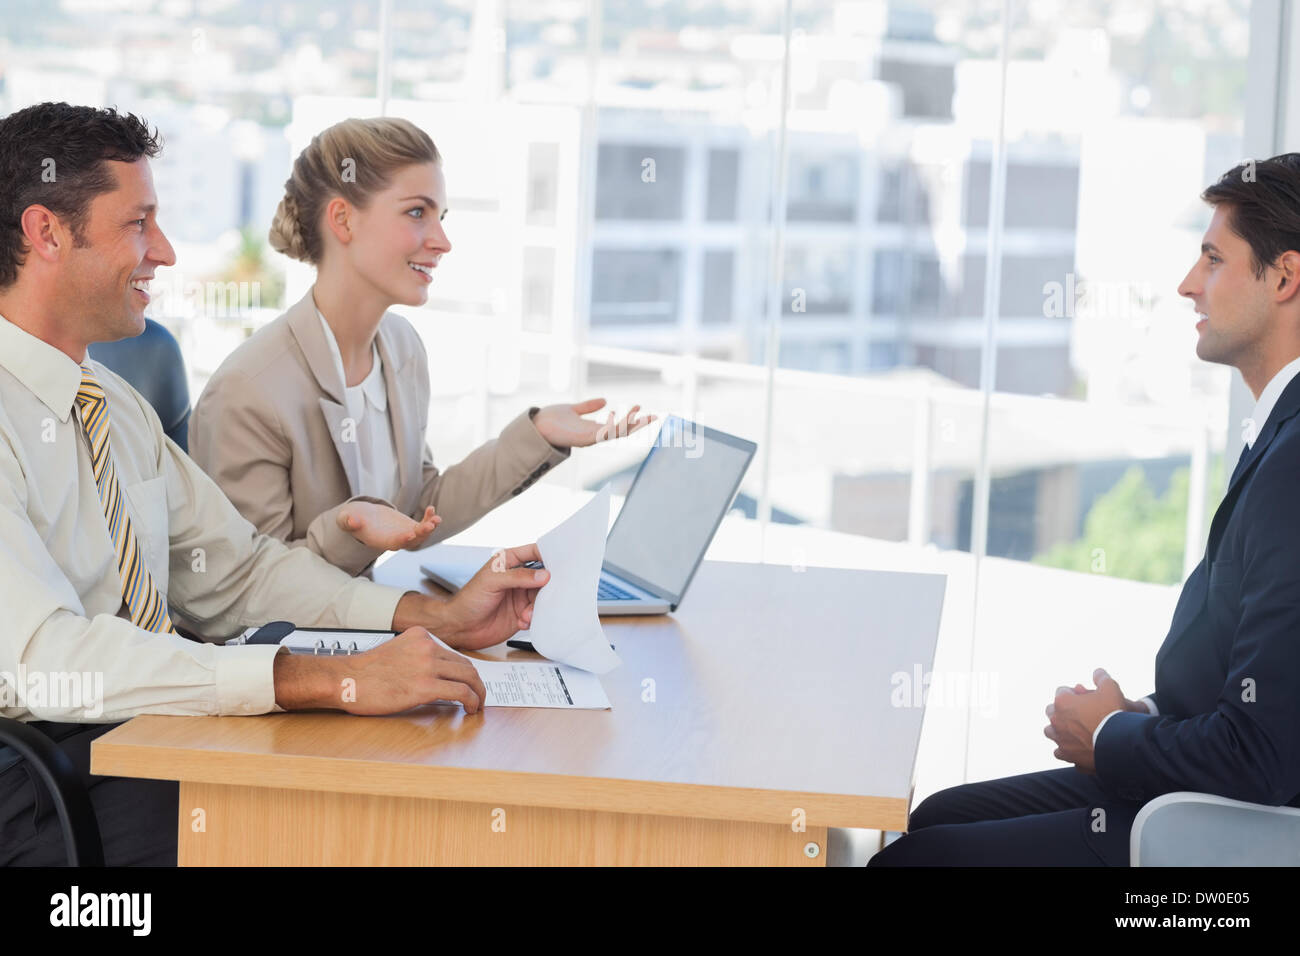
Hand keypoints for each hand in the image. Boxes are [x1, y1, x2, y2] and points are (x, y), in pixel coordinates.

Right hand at [274, 627, 486, 714]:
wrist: (344, 680)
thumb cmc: (363, 673)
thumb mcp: (395, 652)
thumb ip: (417, 657)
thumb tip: (437, 675)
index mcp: (420, 636)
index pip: (453, 654)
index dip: (465, 671)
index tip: (469, 684)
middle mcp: (427, 646)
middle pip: (466, 664)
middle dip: (477, 683)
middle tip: (479, 696)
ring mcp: (428, 665)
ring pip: (469, 677)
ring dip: (478, 693)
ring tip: (477, 705)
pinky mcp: (425, 686)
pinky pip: (461, 692)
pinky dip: (472, 701)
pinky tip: (470, 709)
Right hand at [337, 502, 439, 550]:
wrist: (363, 517)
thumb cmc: (353, 519)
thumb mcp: (347, 519)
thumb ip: (348, 522)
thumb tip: (352, 522)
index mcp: (380, 541)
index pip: (393, 544)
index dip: (402, 540)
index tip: (410, 535)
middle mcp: (394, 540)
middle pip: (411, 542)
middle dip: (421, 535)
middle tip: (429, 526)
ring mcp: (404, 534)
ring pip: (420, 535)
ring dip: (429, 527)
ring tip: (436, 518)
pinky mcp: (410, 526)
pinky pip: (423, 525)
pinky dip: (428, 518)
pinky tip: (431, 509)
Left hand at [435, 543, 549, 650]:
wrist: (461, 628)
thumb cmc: (469, 600)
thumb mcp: (492, 581)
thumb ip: (518, 576)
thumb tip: (543, 575)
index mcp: (510, 562)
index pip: (534, 552)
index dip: (548, 555)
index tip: (560, 563)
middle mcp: (518, 578)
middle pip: (544, 576)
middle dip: (547, 586)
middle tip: (547, 593)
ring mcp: (521, 596)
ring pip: (542, 597)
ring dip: (538, 606)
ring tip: (526, 613)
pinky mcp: (523, 613)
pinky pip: (538, 614)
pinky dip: (533, 618)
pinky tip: (521, 621)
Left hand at [532, 398, 655, 448]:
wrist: (534, 426)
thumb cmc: (551, 420)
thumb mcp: (573, 409)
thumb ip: (588, 406)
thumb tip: (604, 401)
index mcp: (594, 430)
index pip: (618, 425)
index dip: (631, 418)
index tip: (640, 406)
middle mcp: (594, 436)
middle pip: (622, 432)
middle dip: (638, 425)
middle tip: (655, 417)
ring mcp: (589, 439)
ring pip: (615, 434)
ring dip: (629, 425)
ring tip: (640, 413)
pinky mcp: (582, 439)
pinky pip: (602, 434)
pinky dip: (611, 426)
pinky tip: (617, 415)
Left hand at [1043, 667, 1127, 773]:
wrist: (1120, 743)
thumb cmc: (1114, 714)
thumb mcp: (1111, 688)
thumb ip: (1102, 678)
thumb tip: (1097, 672)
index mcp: (1062, 702)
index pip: (1061, 691)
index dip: (1074, 693)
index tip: (1084, 698)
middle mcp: (1056, 720)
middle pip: (1052, 711)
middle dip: (1062, 710)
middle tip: (1078, 713)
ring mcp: (1060, 739)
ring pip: (1051, 732)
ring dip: (1059, 730)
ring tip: (1074, 730)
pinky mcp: (1068, 756)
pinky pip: (1061, 753)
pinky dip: (1067, 750)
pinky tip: (1077, 748)